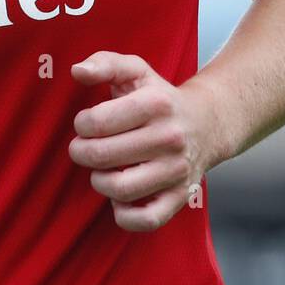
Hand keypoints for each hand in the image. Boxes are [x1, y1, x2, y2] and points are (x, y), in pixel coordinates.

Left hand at [68, 51, 221, 231]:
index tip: (85, 124)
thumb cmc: (159, 96)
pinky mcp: (181, 197)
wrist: (207, 123)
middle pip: (104, 156)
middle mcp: (169, 138)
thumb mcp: (135, 70)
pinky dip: (124, 214)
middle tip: (82, 148)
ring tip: (99, 169)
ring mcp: (177, 170)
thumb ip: (104, 63)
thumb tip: (77, 71)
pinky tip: (119, 197)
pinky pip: (147, 220)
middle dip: (82, 152)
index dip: (81, 125)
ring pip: (120, 189)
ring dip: (98, 181)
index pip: (99, 121)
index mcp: (156, 103)